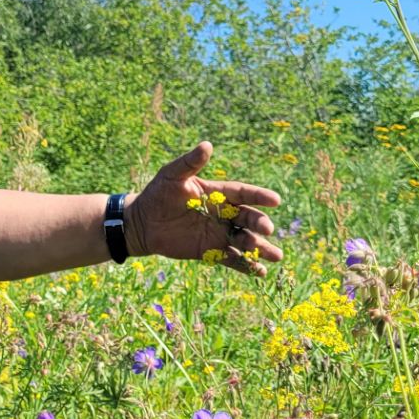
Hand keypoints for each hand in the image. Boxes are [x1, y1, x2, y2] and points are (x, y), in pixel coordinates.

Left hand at [125, 141, 283, 274]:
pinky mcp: (211, 251)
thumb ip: (190, 163)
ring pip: (244, 240)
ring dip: (260, 248)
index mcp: (218, 193)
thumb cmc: (158, 194)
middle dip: (259, 223)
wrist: (142, 223)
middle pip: (247, 218)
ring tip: (276, 256)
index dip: (259, 196)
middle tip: (268, 229)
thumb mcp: (172, 175)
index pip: (242, 193)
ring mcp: (218, 234)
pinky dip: (246, 266)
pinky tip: (261, 273)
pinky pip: (232, 260)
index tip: (275, 200)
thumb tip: (207, 145)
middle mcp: (223, 214)